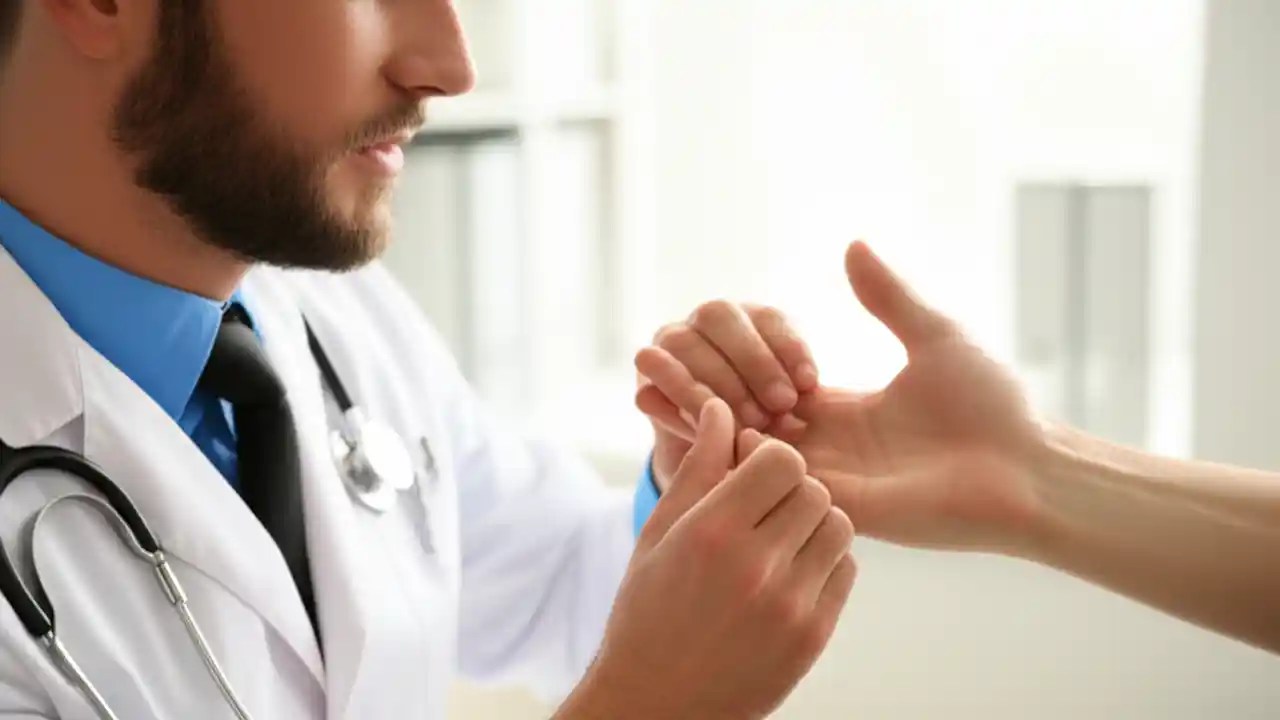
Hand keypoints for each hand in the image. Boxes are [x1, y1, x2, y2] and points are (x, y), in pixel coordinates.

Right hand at [558, 399, 856, 719]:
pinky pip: (845, 570)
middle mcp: (756, 567)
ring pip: (838, 526)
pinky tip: (790, 571)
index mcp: (712, 533)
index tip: (751, 467)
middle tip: (766, 502)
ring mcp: (790, 605)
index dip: (770, 455)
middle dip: (792, 487)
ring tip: (780, 536)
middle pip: (814, 489)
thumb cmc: (648, 610)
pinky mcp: (813, 636)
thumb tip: (720, 407)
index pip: (781, 460)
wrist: (657, 702)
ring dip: (814, 521)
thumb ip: (698, 467)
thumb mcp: (660, 533)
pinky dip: (825, 561)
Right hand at [634, 242, 1045, 553]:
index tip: (702, 339)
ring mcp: (825, 477)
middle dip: (705, 390)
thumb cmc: (991, 407)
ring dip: (703, 415)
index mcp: (843, 410)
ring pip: (743, 448)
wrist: (1025, 468)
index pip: (766, 387)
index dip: (733, 365)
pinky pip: (765, 477)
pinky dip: (724, 448)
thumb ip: (887, 297)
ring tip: (654, 380)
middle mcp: (824, 446)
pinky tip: (687, 412)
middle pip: (744, 418)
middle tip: (663, 361)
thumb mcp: (932, 336)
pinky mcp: (831, 501)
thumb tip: (853, 244)